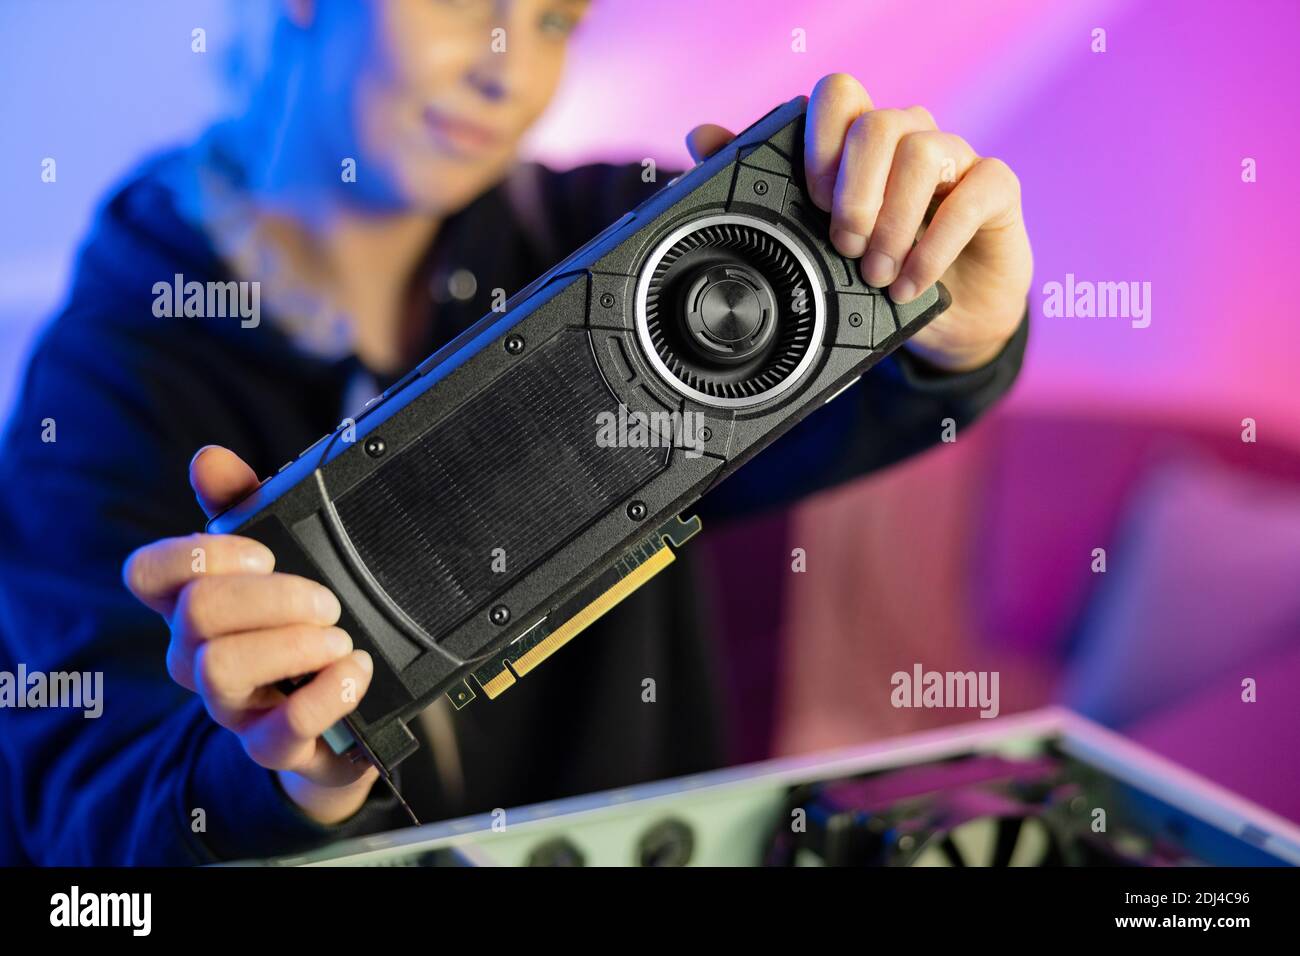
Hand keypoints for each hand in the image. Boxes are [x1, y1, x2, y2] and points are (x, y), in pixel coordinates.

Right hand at [124, 445, 377, 824]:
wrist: (349, 712)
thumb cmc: (303, 623)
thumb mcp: (287, 555)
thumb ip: (249, 505)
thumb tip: (208, 459)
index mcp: (197, 603)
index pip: (147, 573)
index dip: (195, 555)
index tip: (262, 552)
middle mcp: (198, 656)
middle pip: (196, 614)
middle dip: (271, 597)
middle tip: (327, 600)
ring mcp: (231, 707)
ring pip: (221, 668)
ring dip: (293, 644)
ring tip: (340, 637)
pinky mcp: (273, 747)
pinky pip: (281, 729)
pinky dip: (329, 692)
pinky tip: (357, 670)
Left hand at [686, 73, 1032, 372]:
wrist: (947, 320)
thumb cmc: (878, 269)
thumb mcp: (816, 241)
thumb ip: (764, 187)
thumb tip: (700, 136)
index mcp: (861, 142)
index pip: (839, 95)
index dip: (820, 142)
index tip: (812, 201)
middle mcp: (910, 138)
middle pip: (880, 122)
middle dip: (854, 191)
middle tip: (843, 246)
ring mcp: (958, 159)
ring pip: (923, 152)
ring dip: (893, 222)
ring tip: (877, 274)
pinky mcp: (997, 190)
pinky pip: (976, 190)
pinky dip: (936, 243)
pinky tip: (913, 282)